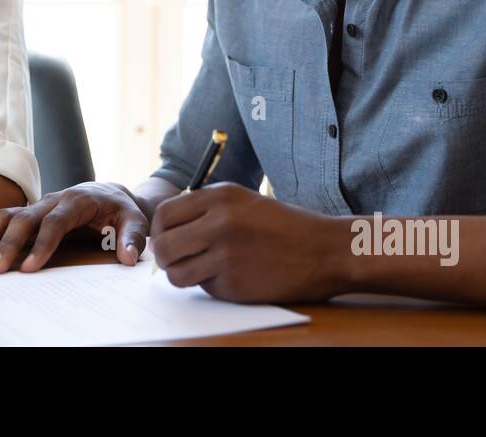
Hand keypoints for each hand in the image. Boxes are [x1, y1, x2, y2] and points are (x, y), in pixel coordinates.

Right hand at [0, 182, 148, 271]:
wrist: (110, 194)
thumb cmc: (121, 210)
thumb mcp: (134, 221)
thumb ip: (133, 238)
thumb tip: (129, 258)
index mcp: (77, 201)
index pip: (55, 222)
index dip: (42, 244)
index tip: (29, 267)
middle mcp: (52, 199)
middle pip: (24, 218)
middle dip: (7, 244)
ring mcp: (37, 204)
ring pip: (6, 215)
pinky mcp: (29, 211)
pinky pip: (2, 218)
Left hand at [151, 182, 351, 302]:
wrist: (325, 250)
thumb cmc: (284, 226)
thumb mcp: (243, 201)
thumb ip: (206, 210)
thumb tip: (167, 230)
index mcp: (219, 197)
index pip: (164, 214)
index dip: (160, 231)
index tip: (168, 239)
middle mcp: (219, 222)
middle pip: (164, 246)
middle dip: (165, 258)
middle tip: (178, 260)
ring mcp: (226, 254)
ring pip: (176, 273)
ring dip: (184, 275)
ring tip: (203, 270)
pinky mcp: (234, 283)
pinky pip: (204, 287)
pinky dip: (213, 286)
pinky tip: (235, 276)